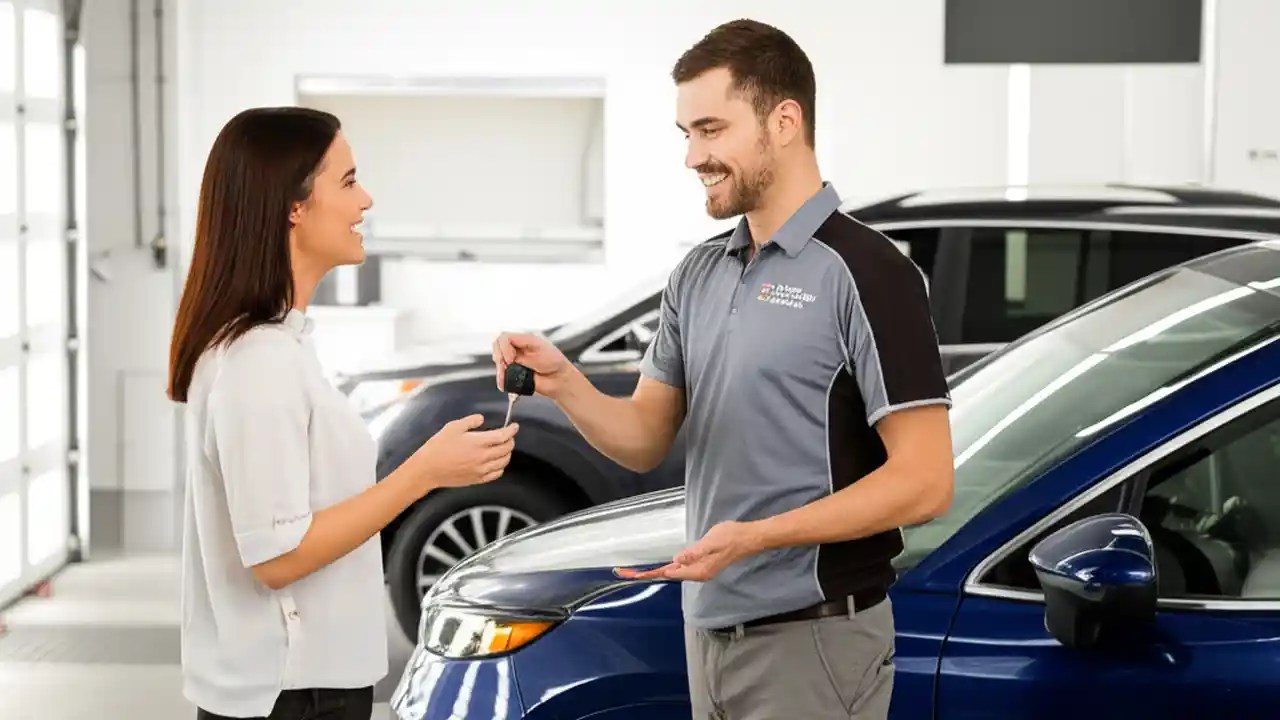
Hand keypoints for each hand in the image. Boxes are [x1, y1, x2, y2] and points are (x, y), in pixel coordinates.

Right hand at [410, 414, 518, 491]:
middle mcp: (483, 457)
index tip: (514, 426)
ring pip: (504, 462)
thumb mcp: (453, 427)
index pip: (503, 436)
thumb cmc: (438, 448)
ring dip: (507, 453)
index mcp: (479, 443)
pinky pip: (496, 474)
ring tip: (503, 448)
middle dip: (510, 440)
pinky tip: (496, 463)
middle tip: (508, 435)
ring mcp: (481, 470)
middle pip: (506, 449)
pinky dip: (500, 467)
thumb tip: (481, 419)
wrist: (428, 469)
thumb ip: (470, 421)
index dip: (512, 430)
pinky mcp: (478, 479)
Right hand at [492, 331, 573, 398]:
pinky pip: (503, 375)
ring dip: (500, 370)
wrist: (560, 380)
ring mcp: (515, 361)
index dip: (504, 348)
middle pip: (497, 347)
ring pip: (498, 361)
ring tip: (505, 377)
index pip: (504, 337)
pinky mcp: (515, 374)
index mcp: (524, 340)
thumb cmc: (555, 363)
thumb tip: (507, 360)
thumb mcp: (539, 352)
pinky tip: (504, 383)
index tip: (511, 360)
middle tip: (508, 367)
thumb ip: (521, 354)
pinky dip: (502, 379)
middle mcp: (518, 349)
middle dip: (500, 357)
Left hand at [614, 521, 761, 582]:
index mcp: (697, 571)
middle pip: (668, 575)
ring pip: (673, 572)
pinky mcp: (702, 564)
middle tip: (625, 573)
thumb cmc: (730, 537)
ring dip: (656, 572)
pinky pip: (680, 568)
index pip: (669, 573)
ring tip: (637, 573)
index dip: (650, 573)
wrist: (747, 538)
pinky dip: (668, 568)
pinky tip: (663, 568)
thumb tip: (676, 561)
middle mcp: (697, 573)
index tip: (634, 574)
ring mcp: (699, 570)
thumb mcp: (711, 543)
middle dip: (648, 574)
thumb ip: (694, 553)